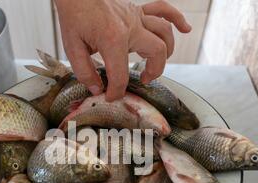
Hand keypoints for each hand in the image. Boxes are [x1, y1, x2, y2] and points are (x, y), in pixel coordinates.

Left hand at [54, 0, 190, 100]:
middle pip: (157, 52)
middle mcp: (131, 27)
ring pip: (164, 33)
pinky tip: (185, 29)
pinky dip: (177, 19)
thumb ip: (85, 72)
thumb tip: (97, 89)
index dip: (117, 91)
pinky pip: (164, 10)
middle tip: (143, 79)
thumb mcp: (72, 48)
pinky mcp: (137, 10)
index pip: (121, 75)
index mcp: (113, 39)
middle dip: (154, 71)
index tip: (111, 97)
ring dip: (166, 52)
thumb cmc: (73, 17)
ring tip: (155, 64)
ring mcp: (136, 17)